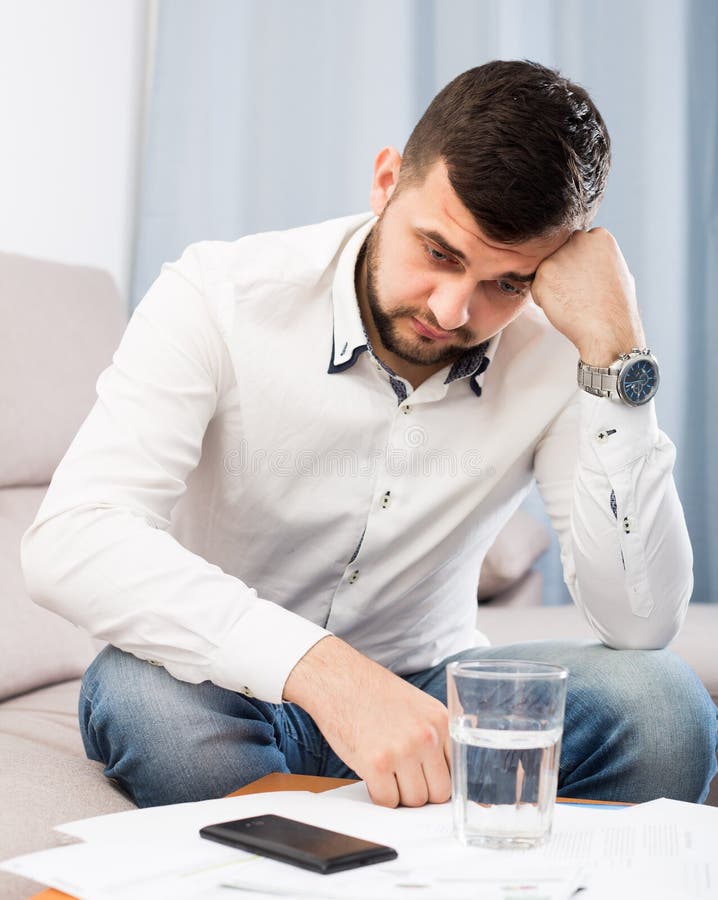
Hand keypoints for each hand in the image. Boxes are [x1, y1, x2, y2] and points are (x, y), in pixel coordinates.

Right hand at [283, 636, 450, 807]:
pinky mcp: (376, 764)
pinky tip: (372, 774)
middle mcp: (426, 735)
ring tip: (385, 771)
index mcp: (440, 721)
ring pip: (414, 801)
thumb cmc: (373, 694)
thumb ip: (434, 736)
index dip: (439, 780)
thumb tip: (444, 775)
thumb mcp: (417, 706)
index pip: (456, 772)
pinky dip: (379, 794)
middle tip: (402, 777)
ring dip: (399, 794)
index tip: (428, 783)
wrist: (338, 679)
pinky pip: (387, 801)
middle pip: (439, 793)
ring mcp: (402, 750)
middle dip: (421, 790)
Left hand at [530, 227, 645, 365]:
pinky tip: (564, 307)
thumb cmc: (615, 308)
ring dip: (553, 286)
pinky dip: (544, 300)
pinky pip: (536, 287)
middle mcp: (578, 239)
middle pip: (558, 255)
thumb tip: (588, 256)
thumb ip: (597, 257)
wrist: (608, 331)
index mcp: (599, 235)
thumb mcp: (615, 270)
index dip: (578, 267)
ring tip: (574, 301)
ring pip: (546, 271)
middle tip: (579, 294)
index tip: (587, 283)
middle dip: (563, 272)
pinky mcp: (544, 273)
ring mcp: (560, 255)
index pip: (576, 245)